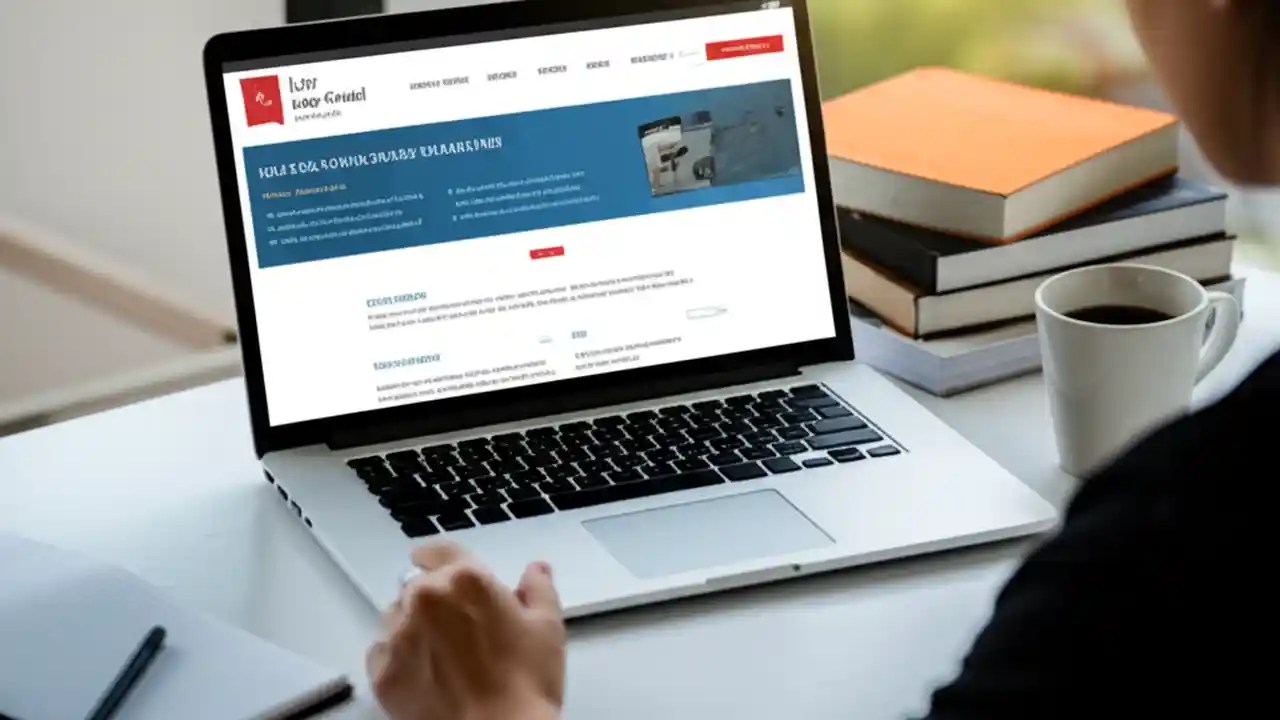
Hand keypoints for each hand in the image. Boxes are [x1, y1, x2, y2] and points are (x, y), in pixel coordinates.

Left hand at [367, 542, 565, 719]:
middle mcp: (426, 599)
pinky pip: (381, 651)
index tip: (426, 557)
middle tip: (458, 628)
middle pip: (418, 585)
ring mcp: (400, 635)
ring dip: (412, 625)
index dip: (435, 554)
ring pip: (396, 616)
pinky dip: (397, 657)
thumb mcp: (547, 628)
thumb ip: (538, 589)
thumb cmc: (525, 685)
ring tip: (441, 654)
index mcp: (467, 580)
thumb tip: (536, 572)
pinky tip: (425, 673)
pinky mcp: (383, 672)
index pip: (439, 551)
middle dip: (434, 599)